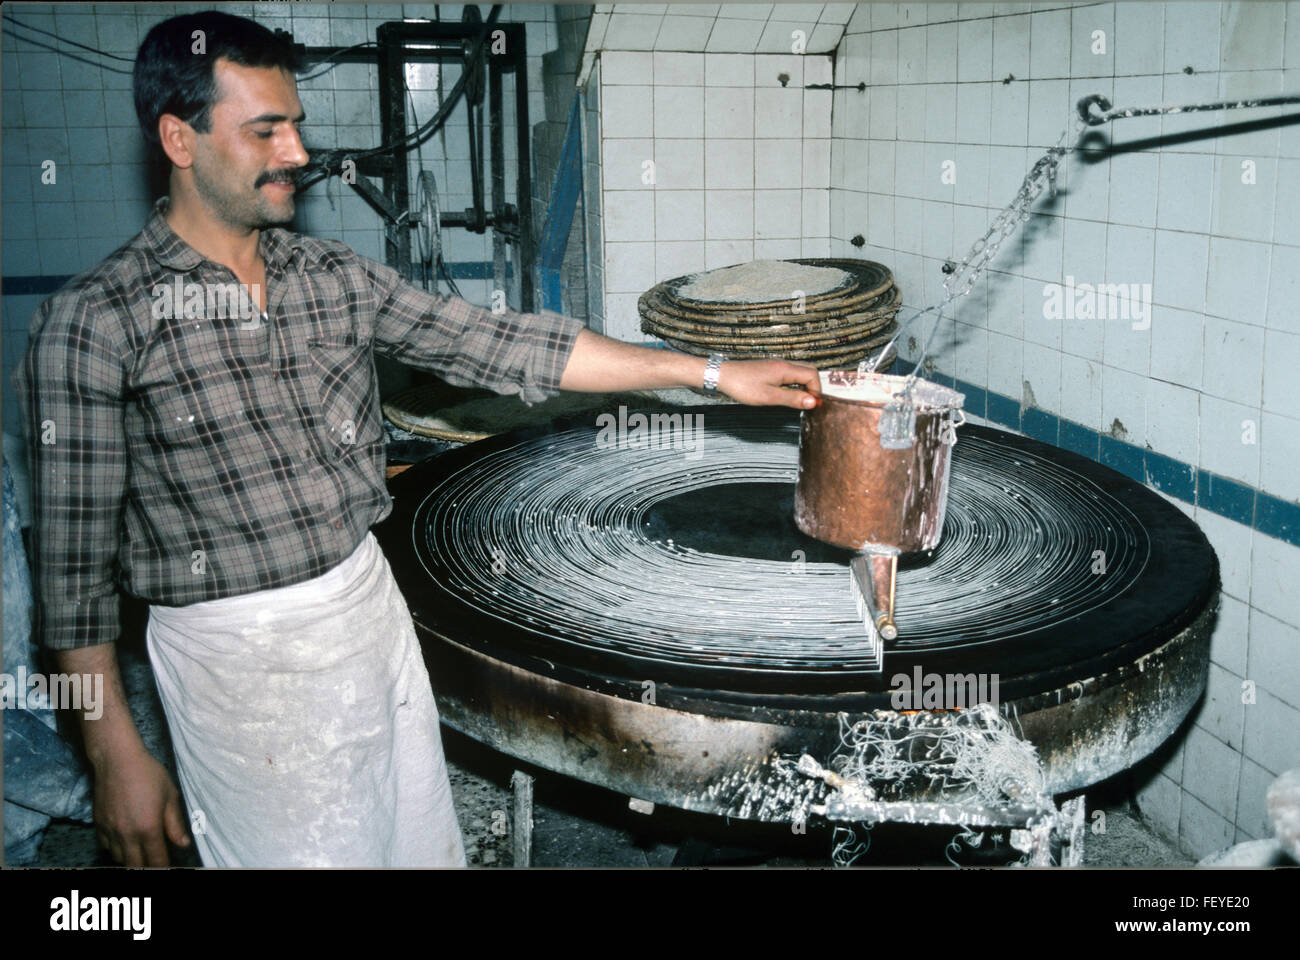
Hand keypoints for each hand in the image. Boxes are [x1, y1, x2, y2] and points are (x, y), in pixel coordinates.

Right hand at [92, 746, 191, 865]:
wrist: (117, 760)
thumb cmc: (148, 774)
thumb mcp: (170, 795)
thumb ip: (175, 823)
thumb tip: (183, 844)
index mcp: (148, 828)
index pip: (156, 861)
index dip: (164, 867)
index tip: (167, 866)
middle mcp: (127, 835)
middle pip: (135, 866)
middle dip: (146, 867)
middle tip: (154, 861)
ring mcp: (110, 831)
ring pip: (119, 859)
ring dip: (131, 859)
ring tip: (140, 852)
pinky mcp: (98, 825)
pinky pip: (106, 847)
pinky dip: (115, 849)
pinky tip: (124, 842)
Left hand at [715, 358, 822, 409]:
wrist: (722, 375)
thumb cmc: (742, 386)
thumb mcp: (769, 397)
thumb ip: (792, 399)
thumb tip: (813, 402)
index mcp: (785, 369)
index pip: (812, 375)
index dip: (816, 390)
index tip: (812, 404)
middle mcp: (783, 364)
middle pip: (809, 370)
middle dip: (813, 386)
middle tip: (809, 402)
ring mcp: (776, 365)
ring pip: (799, 370)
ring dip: (804, 384)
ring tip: (799, 400)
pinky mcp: (770, 368)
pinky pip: (789, 372)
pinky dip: (794, 382)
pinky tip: (786, 394)